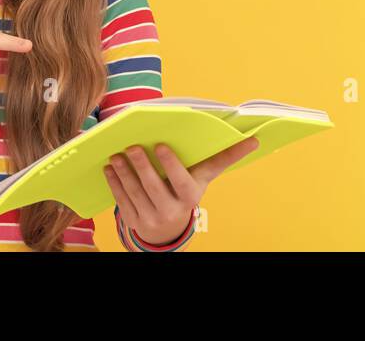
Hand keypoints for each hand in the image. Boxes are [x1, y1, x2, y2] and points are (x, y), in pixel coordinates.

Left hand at [104, 137, 259, 244]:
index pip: (180, 180)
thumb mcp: (204, 177)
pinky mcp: (134, 222)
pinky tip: (110, 169)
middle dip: (141, 166)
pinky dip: (115, 184)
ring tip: (117, 156)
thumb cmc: (188, 190)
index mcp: (189, 197)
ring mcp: (151, 219)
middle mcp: (171, 211)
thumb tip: (255, 140)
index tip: (160, 144)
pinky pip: (122, 201)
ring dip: (124, 173)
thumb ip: (225, 158)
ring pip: (134, 193)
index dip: (170, 164)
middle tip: (132, 146)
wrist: (170, 226)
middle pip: (153, 187)